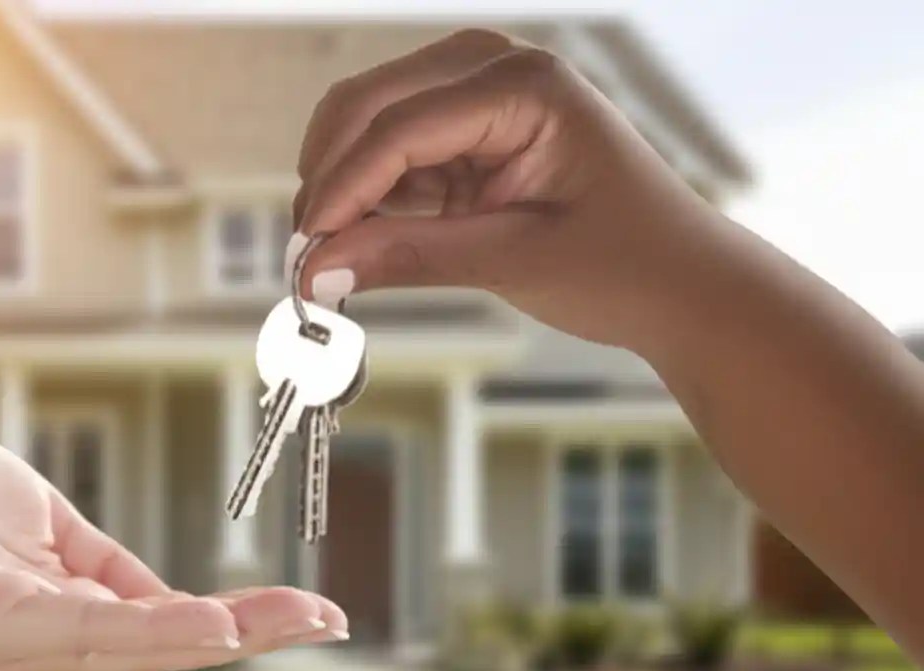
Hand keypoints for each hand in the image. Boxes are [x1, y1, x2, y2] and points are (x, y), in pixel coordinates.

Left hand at [0, 423, 345, 670]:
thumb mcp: (49, 529)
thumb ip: (107, 567)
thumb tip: (177, 597)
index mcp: (59, 618)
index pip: (163, 624)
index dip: (240, 621)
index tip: (312, 609)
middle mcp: (40, 643)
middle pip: (162, 646)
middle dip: (252, 632)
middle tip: (329, 620)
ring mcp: (11, 640)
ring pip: (132, 644)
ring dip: (217, 634)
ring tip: (289, 619)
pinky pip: (77, 628)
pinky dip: (149, 628)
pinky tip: (205, 620)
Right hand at [293, 30, 727, 354]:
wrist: (682, 284)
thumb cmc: (628, 264)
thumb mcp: (515, 262)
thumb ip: (411, 256)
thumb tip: (318, 267)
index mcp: (526, 86)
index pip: (402, 126)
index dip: (343, 187)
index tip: (306, 248)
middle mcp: (497, 69)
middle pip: (370, 104)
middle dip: (330, 177)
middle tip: (308, 254)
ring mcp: (480, 94)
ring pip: (369, 122)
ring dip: (344, 184)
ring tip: (334, 254)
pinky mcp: (470, 131)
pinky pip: (393, 151)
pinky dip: (370, 193)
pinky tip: (366, 238)